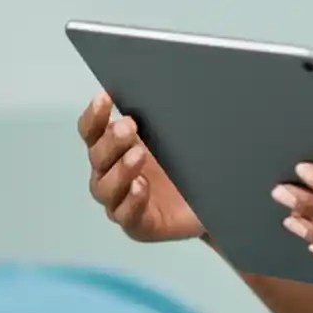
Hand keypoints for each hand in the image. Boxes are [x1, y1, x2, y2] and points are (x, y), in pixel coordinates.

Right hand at [77, 91, 203, 242]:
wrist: (220, 202)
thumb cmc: (192, 166)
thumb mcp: (179, 136)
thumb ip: (164, 118)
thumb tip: (161, 87)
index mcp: (117, 149)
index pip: (93, 133)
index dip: (94, 116)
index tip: (104, 98)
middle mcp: (113, 175)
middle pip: (98, 158)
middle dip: (111, 141)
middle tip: (129, 126)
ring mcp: (123, 202)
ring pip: (106, 188)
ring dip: (120, 169)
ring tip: (138, 154)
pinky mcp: (140, 225)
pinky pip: (126, 215)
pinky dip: (132, 200)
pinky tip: (142, 187)